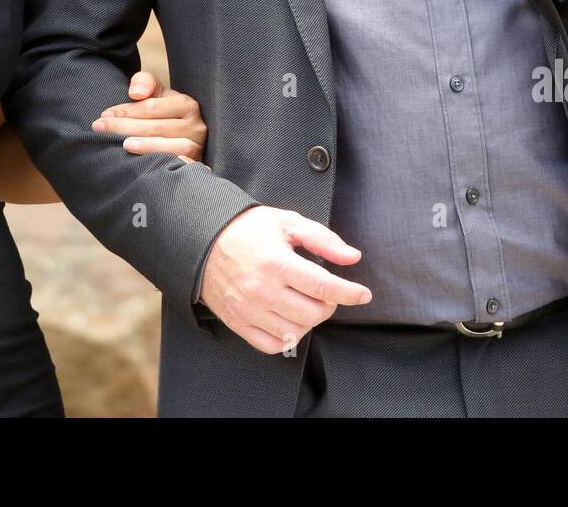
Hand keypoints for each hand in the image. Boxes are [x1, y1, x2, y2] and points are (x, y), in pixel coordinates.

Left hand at [91, 70, 207, 164]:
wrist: (180, 135)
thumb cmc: (163, 114)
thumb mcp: (156, 93)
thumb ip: (144, 82)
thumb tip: (136, 93)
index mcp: (187, 105)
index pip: (152, 107)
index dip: (126, 111)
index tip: (104, 116)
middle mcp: (196, 127)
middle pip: (158, 127)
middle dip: (126, 127)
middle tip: (100, 129)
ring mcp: (198, 148)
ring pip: (175, 147)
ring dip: (148, 146)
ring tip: (124, 145)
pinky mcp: (196, 166)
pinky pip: (184, 167)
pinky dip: (168, 165)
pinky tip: (149, 166)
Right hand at [198, 205, 371, 354]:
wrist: (204, 239)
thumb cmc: (247, 229)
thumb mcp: (288, 222)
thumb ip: (323, 239)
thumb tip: (352, 257)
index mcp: (277, 263)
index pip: (324, 287)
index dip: (350, 293)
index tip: (363, 294)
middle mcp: (263, 290)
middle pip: (313, 314)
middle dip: (330, 305)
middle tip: (328, 292)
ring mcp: (249, 310)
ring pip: (296, 332)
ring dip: (310, 321)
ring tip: (307, 303)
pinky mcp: (238, 323)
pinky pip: (272, 345)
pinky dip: (288, 338)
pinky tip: (289, 319)